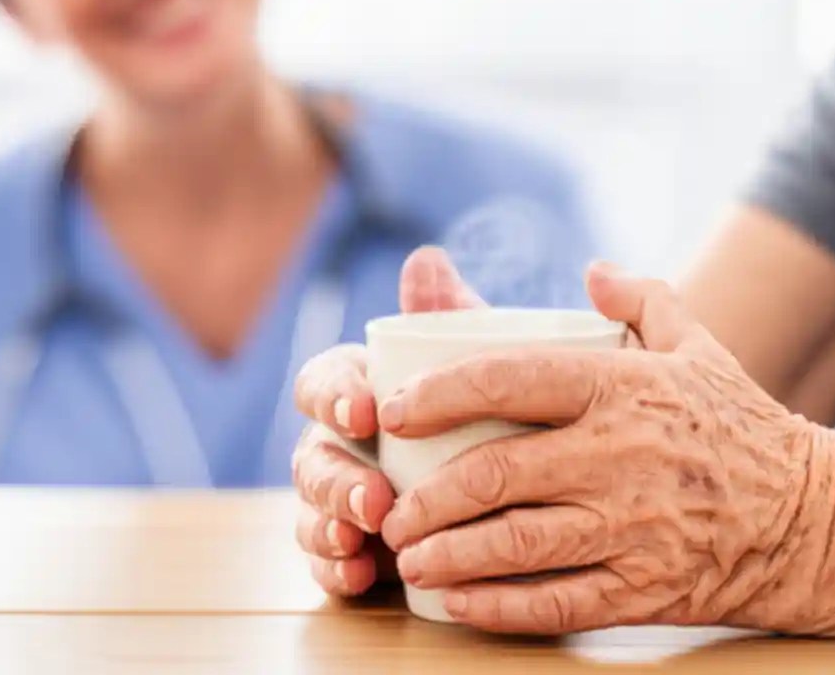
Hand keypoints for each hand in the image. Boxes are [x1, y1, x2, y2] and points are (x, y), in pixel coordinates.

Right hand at [292, 247, 485, 595]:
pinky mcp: (353, 548)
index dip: (334, 395)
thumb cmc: (493, 409)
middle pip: (311, 454)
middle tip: (373, 498)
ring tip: (357, 541)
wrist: (524, 481)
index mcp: (360, 389)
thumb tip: (426, 259)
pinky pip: (327, 561)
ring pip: (310, 509)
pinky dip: (335, 569)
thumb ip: (449, 315)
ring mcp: (341, 498)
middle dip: (333, 478)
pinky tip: (358, 575)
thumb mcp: (483, 362)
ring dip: (326, 525)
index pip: (324, 382)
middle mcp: (340, 443)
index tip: (365, 411)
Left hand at [379, 263, 834, 633]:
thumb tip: (592, 269)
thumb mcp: (699, 347)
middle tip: (391, 506)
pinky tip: (458, 603)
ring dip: (449, 554)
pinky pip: (558, 603)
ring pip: (517, 542)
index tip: (393, 409)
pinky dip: (500, 607)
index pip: (509, 379)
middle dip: (429, 495)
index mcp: (622, 388)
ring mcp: (634, 526)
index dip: (440, 392)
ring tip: (408, 557)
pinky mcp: (647, 587)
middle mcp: (620, 455)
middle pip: (497, 472)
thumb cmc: (742, 425)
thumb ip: (643, 299)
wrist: (819, 516)